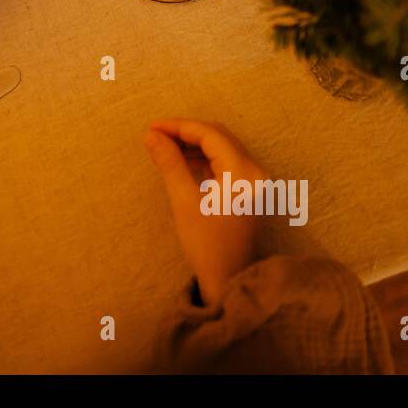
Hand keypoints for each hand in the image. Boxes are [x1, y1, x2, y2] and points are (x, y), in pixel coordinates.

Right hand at [143, 118, 265, 305]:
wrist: (229, 280)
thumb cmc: (207, 245)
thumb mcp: (184, 201)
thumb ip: (170, 163)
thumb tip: (151, 135)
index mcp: (244, 173)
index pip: (210, 134)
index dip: (179, 127)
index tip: (152, 128)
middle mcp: (256, 171)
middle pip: (218, 136)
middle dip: (186, 132)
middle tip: (156, 135)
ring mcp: (256, 180)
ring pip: (222, 147)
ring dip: (194, 144)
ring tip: (164, 148)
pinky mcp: (250, 189)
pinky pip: (226, 161)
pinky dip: (204, 157)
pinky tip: (183, 161)